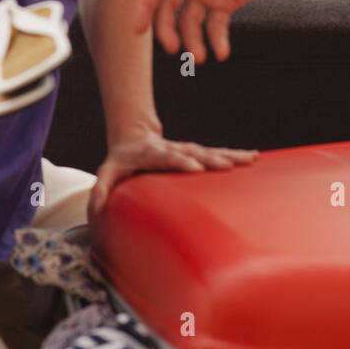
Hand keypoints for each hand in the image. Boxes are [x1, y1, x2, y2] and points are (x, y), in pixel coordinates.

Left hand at [87, 124, 258, 217]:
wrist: (134, 138)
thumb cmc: (121, 161)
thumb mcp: (107, 173)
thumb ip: (101, 190)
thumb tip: (97, 209)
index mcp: (153, 154)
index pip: (168, 156)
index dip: (181, 161)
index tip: (195, 168)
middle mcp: (174, 150)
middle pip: (195, 153)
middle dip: (212, 159)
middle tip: (229, 166)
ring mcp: (187, 151)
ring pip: (210, 152)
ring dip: (229, 156)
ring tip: (249, 159)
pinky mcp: (197, 154)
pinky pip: (217, 154)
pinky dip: (235, 155)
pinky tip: (252, 157)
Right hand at [134, 0, 289, 61]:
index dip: (144, 7)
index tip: (139, 29)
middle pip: (167, 10)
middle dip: (167, 30)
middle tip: (173, 49)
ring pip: (189, 23)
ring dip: (192, 41)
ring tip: (202, 57)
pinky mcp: (223, 5)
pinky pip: (215, 27)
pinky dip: (217, 41)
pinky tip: (222, 53)